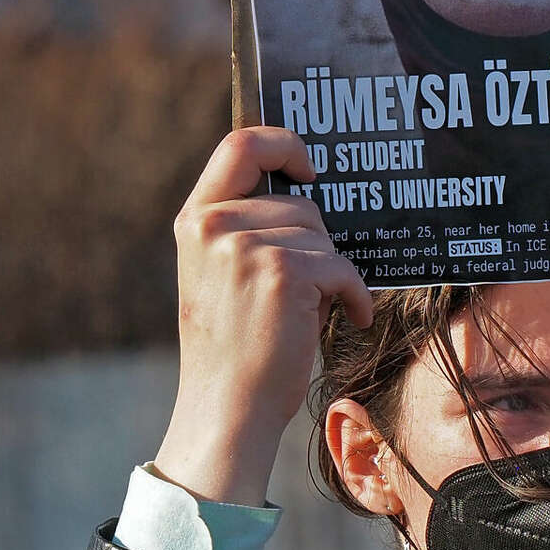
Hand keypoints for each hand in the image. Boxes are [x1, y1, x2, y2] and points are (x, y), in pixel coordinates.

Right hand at [152, 127, 372, 505]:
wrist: (229, 405)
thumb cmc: (237, 346)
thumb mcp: (221, 272)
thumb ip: (246, 228)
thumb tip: (306, 193)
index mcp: (195, 219)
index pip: (239, 144)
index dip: (282, 144)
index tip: (308, 169)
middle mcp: (213, 225)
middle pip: (300, 203)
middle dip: (318, 244)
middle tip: (306, 289)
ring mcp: (245, 246)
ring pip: (323, 237)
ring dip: (331, 274)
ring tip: (310, 310)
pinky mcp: (282, 272)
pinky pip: (342, 268)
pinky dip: (354, 295)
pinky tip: (349, 318)